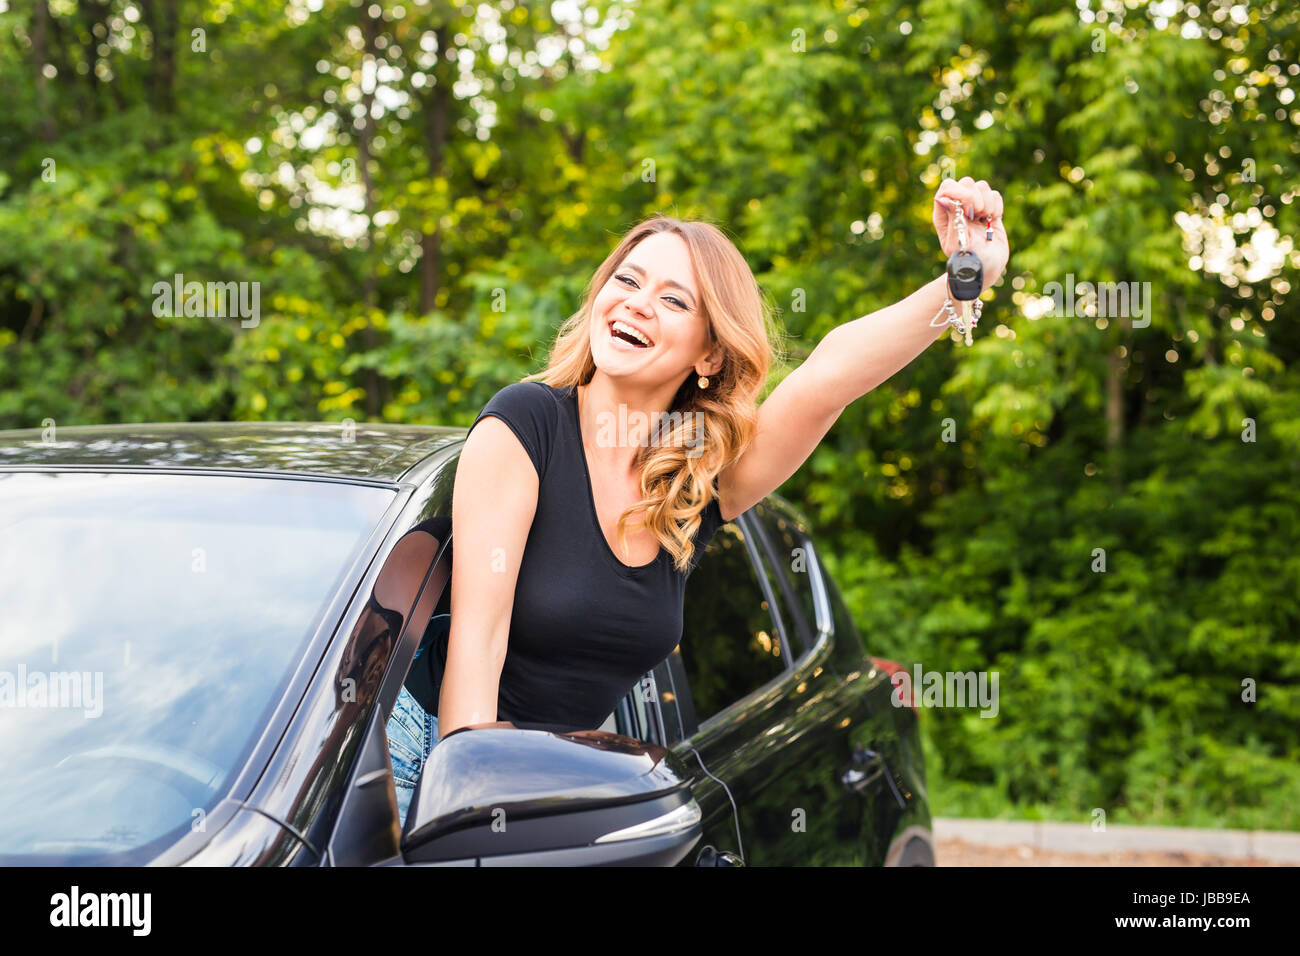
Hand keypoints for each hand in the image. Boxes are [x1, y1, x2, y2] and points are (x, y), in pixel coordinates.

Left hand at [933, 177, 1008, 292]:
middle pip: (966, 182)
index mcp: (944, 215)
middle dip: (975, 197)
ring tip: (985, 220)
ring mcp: (974, 207)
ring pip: (982, 186)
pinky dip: (997, 207)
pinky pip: (995, 195)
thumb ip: (953, 219)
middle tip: (978, 216)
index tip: (968, 210)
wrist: (987, 269)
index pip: (947, 187)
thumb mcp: (958, 243)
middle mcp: (957, 208)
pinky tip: (993, 221)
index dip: (959, 192)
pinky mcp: (990, 210)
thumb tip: (944, 198)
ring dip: (987, 202)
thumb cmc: (968, 262)